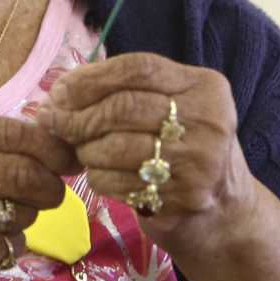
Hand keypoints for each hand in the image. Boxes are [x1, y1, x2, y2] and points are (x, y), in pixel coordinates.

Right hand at [0, 115, 78, 280]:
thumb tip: (44, 141)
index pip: (10, 131)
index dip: (48, 145)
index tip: (66, 157)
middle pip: (26, 170)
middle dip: (50, 185)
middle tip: (52, 193)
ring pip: (25, 209)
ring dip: (27, 217)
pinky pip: (13, 243)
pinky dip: (9, 245)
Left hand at [38, 53, 256, 258]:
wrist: (225, 212)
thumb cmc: (185, 150)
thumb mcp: (174, 109)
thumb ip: (130, 91)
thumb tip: (62, 88)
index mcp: (205, 86)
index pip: (140, 68)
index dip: (92, 77)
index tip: (61, 90)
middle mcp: (209, 119)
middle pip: (125, 107)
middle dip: (79, 115)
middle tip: (54, 122)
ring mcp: (199, 161)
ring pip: (118, 146)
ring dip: (85, 149)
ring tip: (78, 151)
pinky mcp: (184, 197)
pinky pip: (121, 182)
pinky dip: (98, 177)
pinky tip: (98, 175)